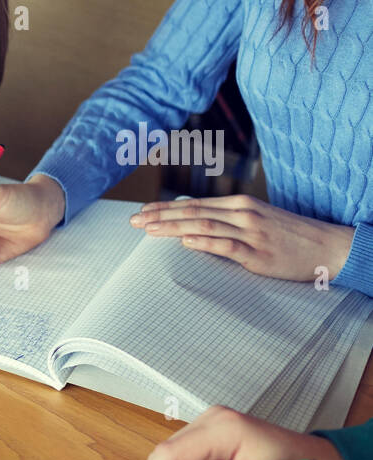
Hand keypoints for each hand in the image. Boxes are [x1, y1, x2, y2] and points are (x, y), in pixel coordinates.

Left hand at [130, 195, 354, 281]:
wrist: (327, 247)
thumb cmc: (287, 236)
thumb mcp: (255, 222)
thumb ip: (224, 223)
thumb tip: (189, 228)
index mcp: (239, 205)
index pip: (194, 204)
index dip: (164, 208)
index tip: (140, 212)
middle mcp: (243, 214)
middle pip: (193, 212)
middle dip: (159, 217)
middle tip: (132, 221)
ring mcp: (251, 234)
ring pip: (204, 226)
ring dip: (173, 227)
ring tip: (148, 231)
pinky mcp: (259, 254)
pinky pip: (227, 247)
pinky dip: (204, 242)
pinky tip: (185, 242)